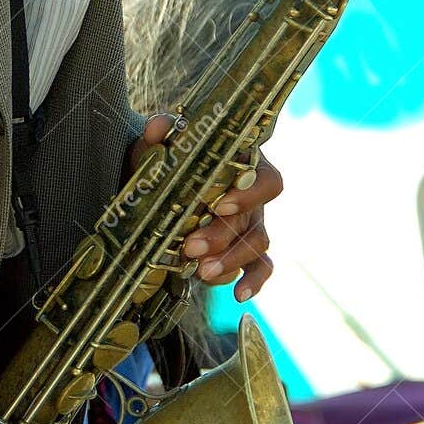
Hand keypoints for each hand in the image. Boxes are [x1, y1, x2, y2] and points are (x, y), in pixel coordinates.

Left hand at [126, 113, 281, 301]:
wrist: (162, 179)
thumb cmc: (171, 158)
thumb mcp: (163, 143)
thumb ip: (163, 132)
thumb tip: (158, 128)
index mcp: (245, 165)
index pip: (266, 180)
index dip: (249, 195)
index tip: (220, 205)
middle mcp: (253, 197)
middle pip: (252, 219)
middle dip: (222, 236)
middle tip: (190, 246)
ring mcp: (252, 224)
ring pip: (256, 246)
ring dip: (230, 260)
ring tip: (200, 271)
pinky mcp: (244, 249)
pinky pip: (261, 267)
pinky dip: (253, 281)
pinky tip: (238, 295)